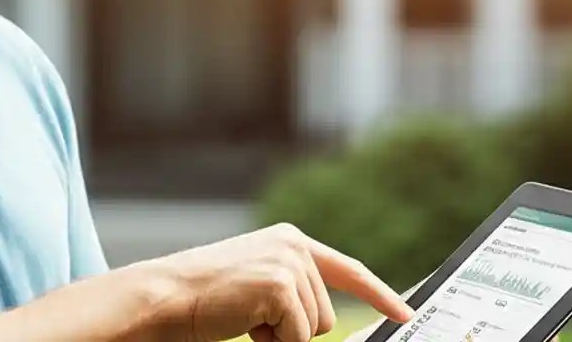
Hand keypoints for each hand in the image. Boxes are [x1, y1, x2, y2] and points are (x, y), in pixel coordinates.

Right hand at [155, 223, 412, 341]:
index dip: (380, 294)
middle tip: (251, 318)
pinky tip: (243, 321)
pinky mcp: (281, 285)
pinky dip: (272, 341)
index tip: (405, 314)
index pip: (347, 270)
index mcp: (289, 240)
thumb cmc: (205, 297)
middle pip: (327, 313)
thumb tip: (325, 321)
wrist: (166, 295)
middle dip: (294, 329)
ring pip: (314, 328)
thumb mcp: (257, 283)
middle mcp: (293, 246)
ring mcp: (288, 263)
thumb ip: (294, 288)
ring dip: (281, 335)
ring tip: (244, 316)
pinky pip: (297, 336)